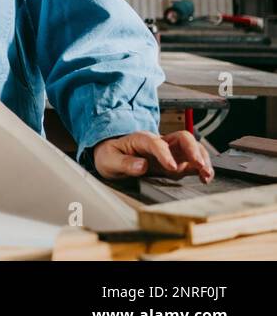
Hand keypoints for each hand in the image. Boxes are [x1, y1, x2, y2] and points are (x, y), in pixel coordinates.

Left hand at [93, 130, 213, 181]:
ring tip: (206, 174)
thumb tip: (141, 166)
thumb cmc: (110, 155)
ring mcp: (169, 152)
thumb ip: (124, 163)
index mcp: (141, 139)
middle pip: (182, 138)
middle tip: (199, 165)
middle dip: (193, 150)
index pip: (156, 143)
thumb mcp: (109, 160)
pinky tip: (204, 177)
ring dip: (202, 159)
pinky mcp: (174, 162)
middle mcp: (159, 142)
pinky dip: (201, 168)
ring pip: (192, 148)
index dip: (165, 154)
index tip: (171, 167)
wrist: (111, 156)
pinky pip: (192, 162)